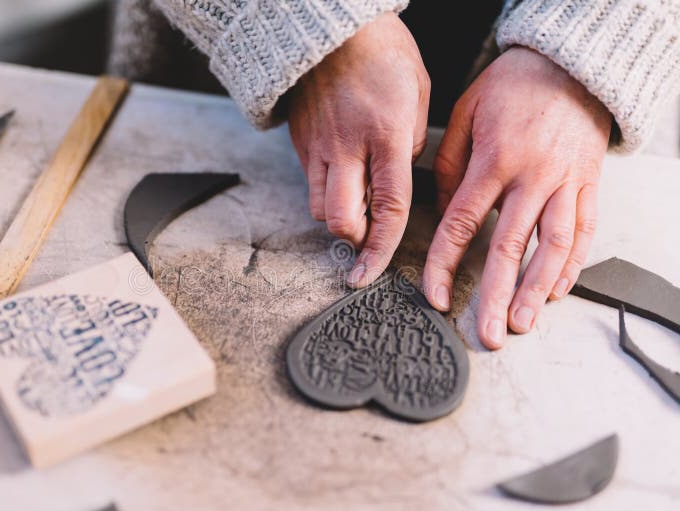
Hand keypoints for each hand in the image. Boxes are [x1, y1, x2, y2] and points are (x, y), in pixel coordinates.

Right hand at [288, 12, 429, 286]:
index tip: (372, 274)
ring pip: (319, 209)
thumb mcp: (418, 91)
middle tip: (370, 235)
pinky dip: (328, 193)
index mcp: (386, 135)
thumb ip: (413, 140)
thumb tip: (400, 175)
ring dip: (340, 218)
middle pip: (341, 221)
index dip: (384, 249)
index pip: (389, 208)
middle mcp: (347, 147)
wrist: (331, 27)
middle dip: (356, 240)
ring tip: (359, 204)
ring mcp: (318, 146)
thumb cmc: (383, 52)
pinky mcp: (300, 142)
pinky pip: (311, 184)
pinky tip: (344, 176)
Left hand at [423, 47, 611, 348]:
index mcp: (494, 160)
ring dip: (536, 290)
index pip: (462, 224)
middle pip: (510, 246)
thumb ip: (450, 165)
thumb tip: (445, 209)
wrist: (569, 64)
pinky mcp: (590, 184)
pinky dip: (572, 264)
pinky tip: (556, 291)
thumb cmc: (511, 86)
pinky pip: (585, 231)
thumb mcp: (465, 113)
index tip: (435, 297)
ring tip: (523, 323)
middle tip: (487, 334)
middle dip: (496, 296)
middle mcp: (532, 176)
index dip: (445, 265)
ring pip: (553, 245)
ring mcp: (566, 182)